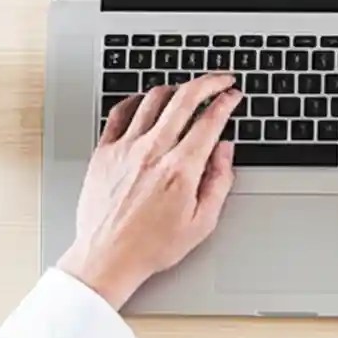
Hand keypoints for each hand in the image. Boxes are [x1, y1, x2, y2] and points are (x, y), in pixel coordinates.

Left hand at [57, 74, 241, 308]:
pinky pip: (119, 112)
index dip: (226, 101)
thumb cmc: (151, 246)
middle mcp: (153, 151)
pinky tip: (145, 101)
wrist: (107, 258)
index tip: (233, 95)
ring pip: (153, 98)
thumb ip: (219, 181)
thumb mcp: (202, 222)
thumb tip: (226, 151)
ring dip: (175, 88)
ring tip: (186, 91)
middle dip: (208, 81)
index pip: (210, 120)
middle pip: (184, 98)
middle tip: (219, 79)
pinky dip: (136, 100)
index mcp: (180, 169)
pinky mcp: (104, 151)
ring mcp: (125, 148)